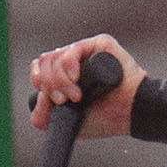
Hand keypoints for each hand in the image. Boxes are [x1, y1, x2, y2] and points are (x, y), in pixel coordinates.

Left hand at [27, 34, 145, 139]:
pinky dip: (68, 66)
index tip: (48, 97)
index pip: (40, 67)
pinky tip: (77, 79)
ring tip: (76, 96)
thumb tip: (37, 100)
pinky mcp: (99, 44)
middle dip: (49, 84)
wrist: (128, 114)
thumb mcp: (67, 121)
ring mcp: (86, 51)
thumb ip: (44, 116)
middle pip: (45, 61)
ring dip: (60, 80)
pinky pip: (72, 50)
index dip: (37, 79)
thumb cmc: (104, 118)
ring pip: (55, 57)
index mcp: (65, 74)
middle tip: (64, 101)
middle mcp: (74, 60)